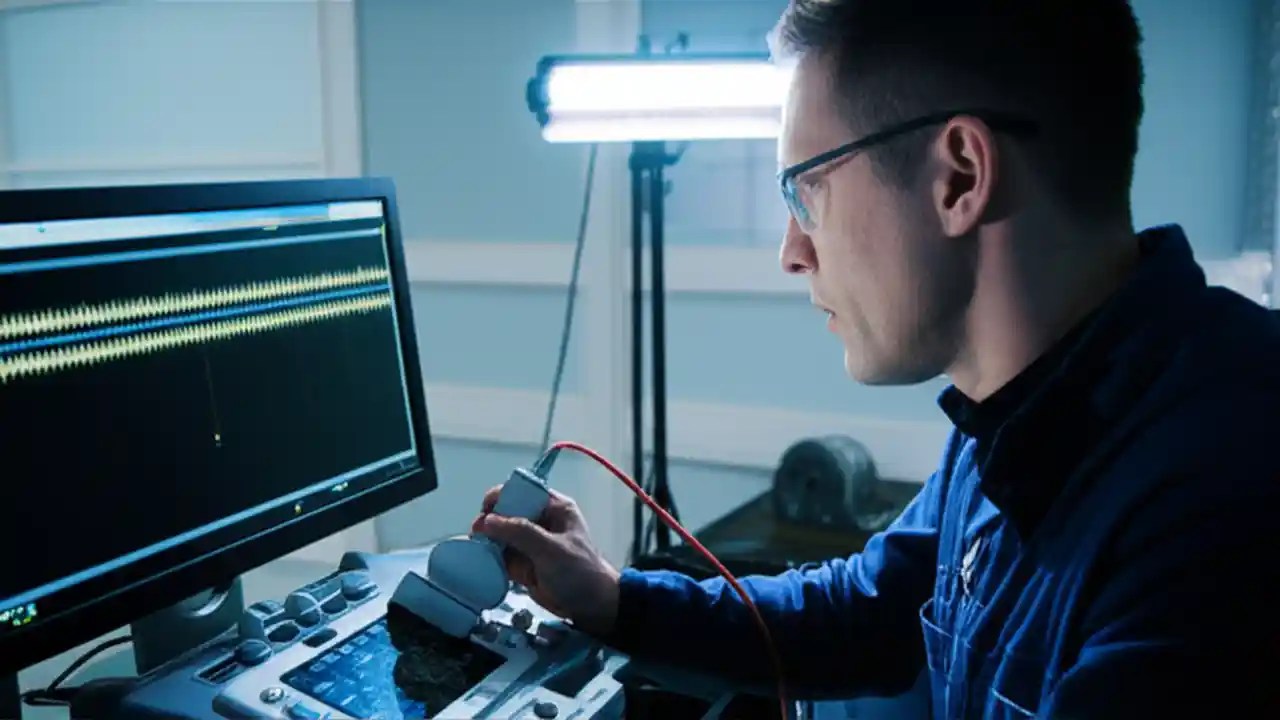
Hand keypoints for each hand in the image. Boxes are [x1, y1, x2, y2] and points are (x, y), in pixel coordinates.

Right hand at [472, 486, 620, 636]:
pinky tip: (481, 562)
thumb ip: (520, 532)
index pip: (523, 491)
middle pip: (507, 513)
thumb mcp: (551, 549)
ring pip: (500, 535)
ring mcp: (530, 544)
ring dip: (487, 541)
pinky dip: (490, 558)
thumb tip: (487, 521)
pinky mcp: (523, 564)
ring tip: (475, 549)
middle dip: (490, 521)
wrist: (592, 606)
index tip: (486, 510)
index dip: (503, 496)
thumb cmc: (578, 571)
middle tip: (476, 533)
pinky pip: (501, 556)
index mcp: (553, 508)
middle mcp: (540, 521)